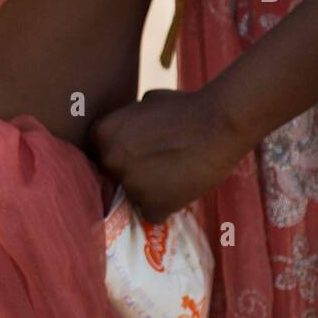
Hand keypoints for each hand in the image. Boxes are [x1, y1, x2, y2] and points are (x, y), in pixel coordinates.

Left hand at [89, 89, 248, 222]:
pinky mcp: (153, 204)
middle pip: (112, 177)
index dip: (117, 156)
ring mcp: (131, 184)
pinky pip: (152, 214)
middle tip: (157, 167)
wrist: (220, 124)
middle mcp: (110, 160)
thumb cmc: (186, 107)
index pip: (97, 155)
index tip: (135, 156)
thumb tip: (123, 129)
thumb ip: (128, 120)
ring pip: (133, 197)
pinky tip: (179, 192)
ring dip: (149, 192)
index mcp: (102, 133)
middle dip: (131, 174)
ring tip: (174, 176)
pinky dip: (164, 208)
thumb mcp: (145, 103)